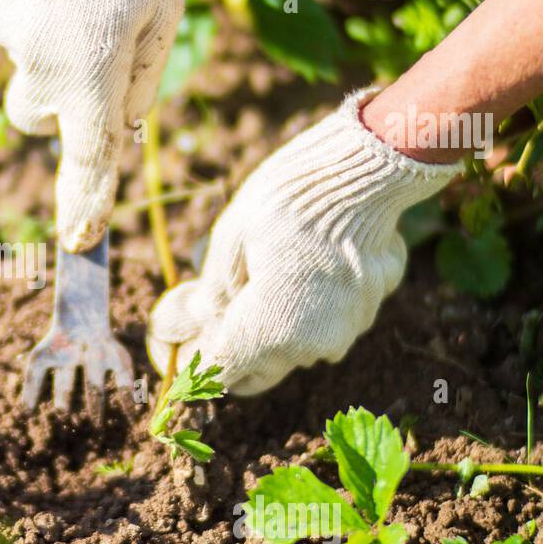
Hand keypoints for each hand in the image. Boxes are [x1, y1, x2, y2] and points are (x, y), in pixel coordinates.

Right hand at [0, 0, 182, 251]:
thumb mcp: (164, 16)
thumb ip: (141, 83)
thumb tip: (122, 128)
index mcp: (87, 76)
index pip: (85, 160)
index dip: (83, 204)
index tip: (78, 239)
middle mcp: (37, 62)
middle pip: (40, 113)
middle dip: (62, 102)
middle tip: (95, 53)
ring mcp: (7, 27)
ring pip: (32, 55)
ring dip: (57, 37)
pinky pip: (19, 13)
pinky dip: (39, 0)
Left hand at [148, 90, 461, 395]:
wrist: (365, 170)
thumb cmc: (286, 202)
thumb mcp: (228, 243)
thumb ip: (205, 298)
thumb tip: (174, 329)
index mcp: (267, 334)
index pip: (218, 373)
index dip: (192, 362)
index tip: (178, 340)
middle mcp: (309, 346)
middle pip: (256, 372)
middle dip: (230, 351)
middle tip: (209, 313)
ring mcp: (345, 332)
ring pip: (291, 351)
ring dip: (268, 331)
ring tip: (253, 279)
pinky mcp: (368, 311)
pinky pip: (323, 325)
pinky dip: (302, 310)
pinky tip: (294, 269)